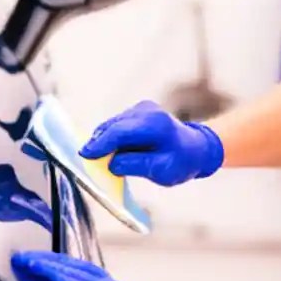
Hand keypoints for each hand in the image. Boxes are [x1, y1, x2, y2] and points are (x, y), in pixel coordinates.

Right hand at [80, 101, 223, 186]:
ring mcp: (141, 109)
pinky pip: (116, 126)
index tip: (84, 155)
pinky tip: (114, 151)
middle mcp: (147, 111)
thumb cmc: (181, 162)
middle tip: (88, 161)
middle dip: (98, 144)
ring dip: (104, 142)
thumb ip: (134, 165)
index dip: (100, 144)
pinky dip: (111, 139)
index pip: (120, 132)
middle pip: (112, 127)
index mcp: (156, 125)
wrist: (195, 148)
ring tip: (102, 159)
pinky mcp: (136, 112)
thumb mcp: (161, 171)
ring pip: (111, 126)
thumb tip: (110, 162)